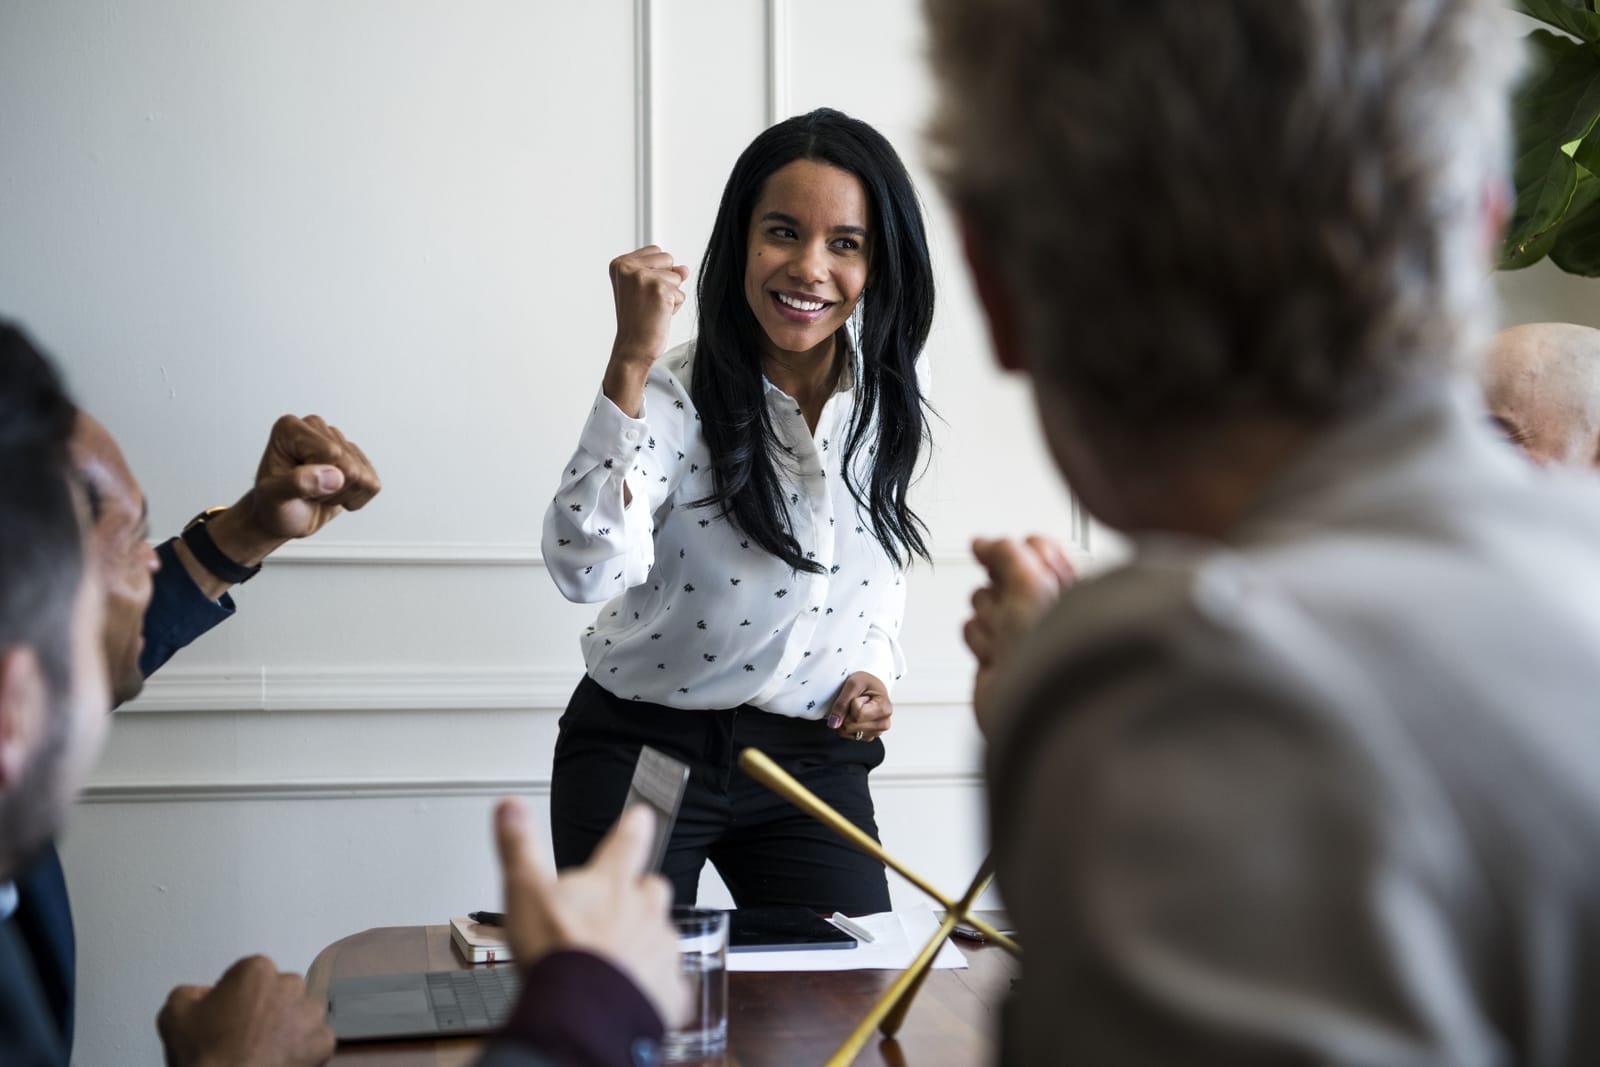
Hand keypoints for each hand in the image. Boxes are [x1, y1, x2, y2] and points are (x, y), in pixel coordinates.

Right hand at [156, 955, 334, 1066]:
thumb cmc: (206, 1056)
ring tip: (262, 1048)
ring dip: (286, 1027)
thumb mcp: (174, 1013)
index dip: (235, 996)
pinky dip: (302, 1050)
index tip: (228, 1013)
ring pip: (300, 1014)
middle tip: (245, 1034)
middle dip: (265, 1008)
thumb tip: (202, 994)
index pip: (249, 975)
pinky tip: (279, 1059)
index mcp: (256, 971)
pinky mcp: (323, 1041)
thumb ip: (191, 992)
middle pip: (279, 991)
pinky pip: (315, 1041)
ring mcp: (310, 1013)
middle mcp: (290, 985)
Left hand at [211, 414, 381, 560]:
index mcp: (291, 429)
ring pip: (363, 476)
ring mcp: (339, 441)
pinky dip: (354, 499)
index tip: (296, 485)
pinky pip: (373, 484)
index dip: (318, 478)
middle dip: (331, 489)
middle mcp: (316, 428)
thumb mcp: (273, 498)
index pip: (331, 453)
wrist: (283, 518)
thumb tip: (333, 475)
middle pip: (350, 466)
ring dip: (342, 495)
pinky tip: (333, 493)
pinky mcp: (357, 459)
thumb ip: (297, 483)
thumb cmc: (272, 506)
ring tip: (317, 492)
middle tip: (307, 492)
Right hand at [494, 797, 688, 1027]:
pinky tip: (631, 994)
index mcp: (611, 884)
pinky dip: (653, 986)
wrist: (584, 1014)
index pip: (627, 842)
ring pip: (661, 936)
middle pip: (652, 889)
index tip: (642, 816)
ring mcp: (661, 949)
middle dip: (639, 894)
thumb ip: (519, 847)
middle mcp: (644, 911)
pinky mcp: (669, 990)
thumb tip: (510, 806)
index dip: (634, 827)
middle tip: (613, 911)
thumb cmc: (556, 954)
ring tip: (614, 960)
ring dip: (643, 943)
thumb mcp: (524, 891)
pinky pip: (667, 983)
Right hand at [608, 245, 690, 367]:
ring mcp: (643, 277)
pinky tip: (658, 315)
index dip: (657, 272)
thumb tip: (684, 269)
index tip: (642, 292)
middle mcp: (628, 267)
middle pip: (668, 258)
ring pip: (676, 276)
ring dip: (670, 295)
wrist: (633, 347)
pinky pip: (681, 294)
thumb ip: (664, 272)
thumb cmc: (636, 321)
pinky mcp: (659, 289)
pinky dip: (674, 307)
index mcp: (620, 264)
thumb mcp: (646, 289)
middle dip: (665, 280)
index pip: (656, 251)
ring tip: (652, 309)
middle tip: (648, 301)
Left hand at [826, 671, 891, 740]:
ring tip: (856, 708)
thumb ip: (842, 702)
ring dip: (846, 719)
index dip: (851, 703)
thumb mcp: (853, 683)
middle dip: (846, 712)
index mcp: (884, 709)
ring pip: (847, 732)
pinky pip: (848, 735)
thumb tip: (834, 723)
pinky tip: (855, 715)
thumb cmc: (867, 683)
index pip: (857, 714)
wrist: (872, 686)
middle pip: (850, 726)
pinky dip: (847, 725)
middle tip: (855, 701)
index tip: (859, 696)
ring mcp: (876, 732)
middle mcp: (883, 723)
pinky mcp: (868, 737)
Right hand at [964, 536, 1076, 733]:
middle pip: (1000, 573)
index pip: (1034, 547)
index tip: (1008, 556)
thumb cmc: (1049, 654)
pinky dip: (980, 642)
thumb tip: (985, 542)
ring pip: (981, 600)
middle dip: (1000, 592)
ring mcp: (1017, 631)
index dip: (1016, 550)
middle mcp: (1043, 607)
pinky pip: (971, 628)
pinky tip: (996, 656)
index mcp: (1068, 585)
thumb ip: (1008, 554)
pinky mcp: (995, 653)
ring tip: (1007, 641)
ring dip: (990, 620)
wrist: (1030, 708)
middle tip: (1013, 611)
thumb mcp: (1032, 585)